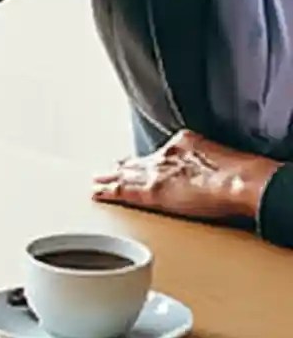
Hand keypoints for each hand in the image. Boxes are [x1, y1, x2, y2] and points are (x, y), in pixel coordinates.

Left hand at [92, 129, 280, 222]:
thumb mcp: (221, 155)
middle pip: (138, 163)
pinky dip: (108, 192)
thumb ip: (209, 160)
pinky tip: (97, 194)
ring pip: (126, 176)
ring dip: (110, 179)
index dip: (146, 160)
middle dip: (123, 167)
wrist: (240, 181)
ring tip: (97, 181)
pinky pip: (123, 192)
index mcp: (183, 143)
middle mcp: (164, 156)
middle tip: (109, 170)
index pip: (159, 154)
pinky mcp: (151, 192)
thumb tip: (215, 172)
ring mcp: (155, 174)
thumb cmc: (240, 173)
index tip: (137, 162)